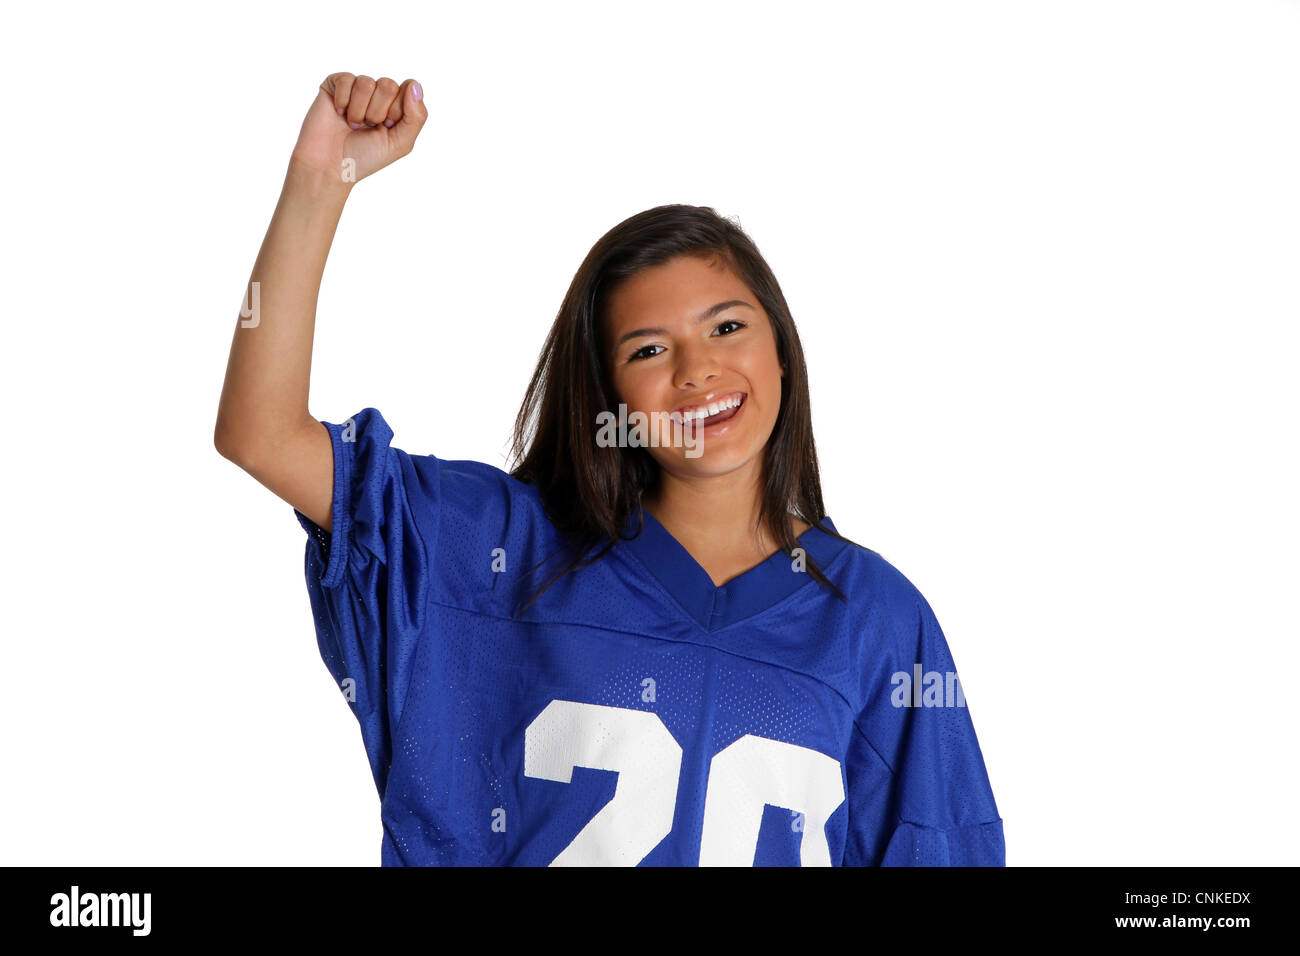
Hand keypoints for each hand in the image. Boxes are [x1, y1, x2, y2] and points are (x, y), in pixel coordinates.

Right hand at [291, 72, 427, 185]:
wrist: (330, 165)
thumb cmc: (365, 157)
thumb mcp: (400, 143)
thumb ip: (416, 116)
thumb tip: (414, 85)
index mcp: (396, 105)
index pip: (409, 88)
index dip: (397, 111)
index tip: (387, 127)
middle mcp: (377, 94)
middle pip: (388, 85)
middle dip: (377, 112)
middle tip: (368, 127)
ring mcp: (356, 88)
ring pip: (366, 83)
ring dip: (359, 111)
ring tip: (353, 124)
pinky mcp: (335, 84)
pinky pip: (346, 80)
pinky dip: (343, 102)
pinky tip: (339, 114)